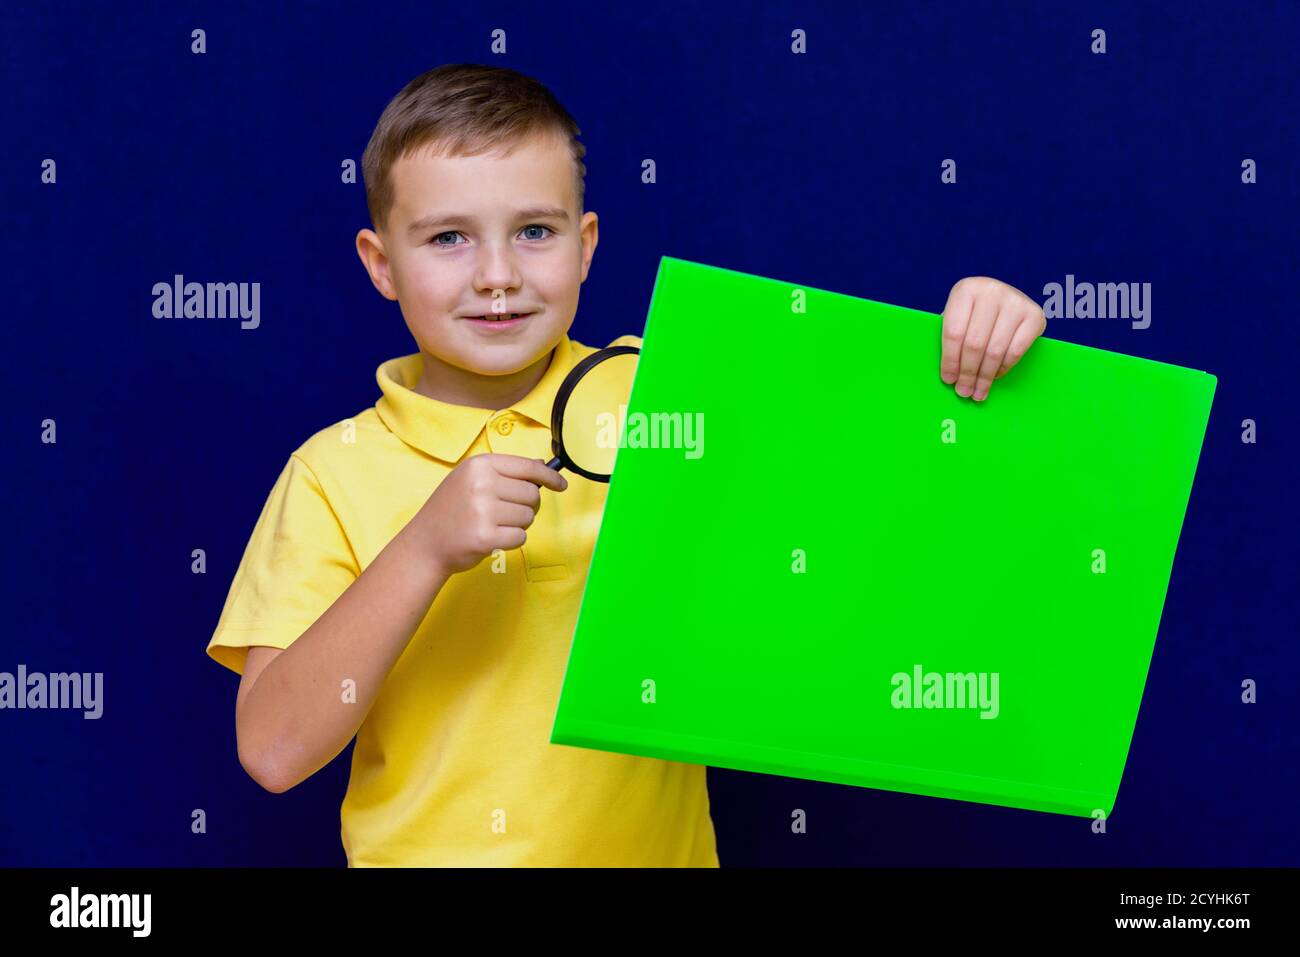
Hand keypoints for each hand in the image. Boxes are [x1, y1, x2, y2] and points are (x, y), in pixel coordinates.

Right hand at [410, 453, 567, 575]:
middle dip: (526, 506)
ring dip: (518, 524)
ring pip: (529, 517)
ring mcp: (483, 510)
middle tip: (504, 513)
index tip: (560, 484)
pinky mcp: (486, 536)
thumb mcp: (470, 479)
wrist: (425, 543)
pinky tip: (492, 538)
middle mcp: (482, 484)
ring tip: (493, 525)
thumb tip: (541, 465)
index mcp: (479, 465)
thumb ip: (505, 472)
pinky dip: (511, 540)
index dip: (549, 476)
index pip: (528, 467)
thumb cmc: (452, 511)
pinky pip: (520, 537)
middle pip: (532, 494)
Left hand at [939, 277, 1046, 400]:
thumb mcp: (960, 316)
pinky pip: (1016, 351)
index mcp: (966, 290)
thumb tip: (950, 376)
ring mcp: (1016, 301)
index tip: (948, 380)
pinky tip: (994, 376)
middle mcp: (992, 292)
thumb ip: (953, 339)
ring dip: (985, 377)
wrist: (1005, 298)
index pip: (954, 332)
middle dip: (968, 373)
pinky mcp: (1035, 315)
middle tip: (963, 391)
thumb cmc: (975, 313)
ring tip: (978, 392)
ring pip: (995, 350)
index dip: (950, 360)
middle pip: (975, 343)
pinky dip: (1003, 368)